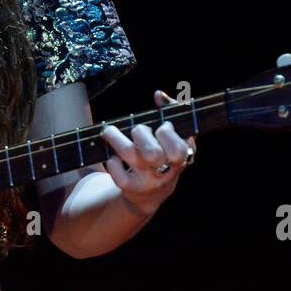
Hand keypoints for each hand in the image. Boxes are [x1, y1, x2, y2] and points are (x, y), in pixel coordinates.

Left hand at [100, 90, 196, 218]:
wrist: (150, 195)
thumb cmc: (164, 156)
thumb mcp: (174, 139)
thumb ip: (171, 112)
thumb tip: (160, 95)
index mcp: (182, 158)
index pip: (178, 149)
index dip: (168, 134)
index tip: (162, 126)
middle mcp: (165, 172)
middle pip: (152, 153)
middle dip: (141, 134)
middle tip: (137, 129)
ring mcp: (147, 181)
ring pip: (130, 156)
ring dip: (116, 138)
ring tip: (108, 131)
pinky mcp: (130, 187)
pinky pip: (117, 171)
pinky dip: (111, 160)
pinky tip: (112, 155)